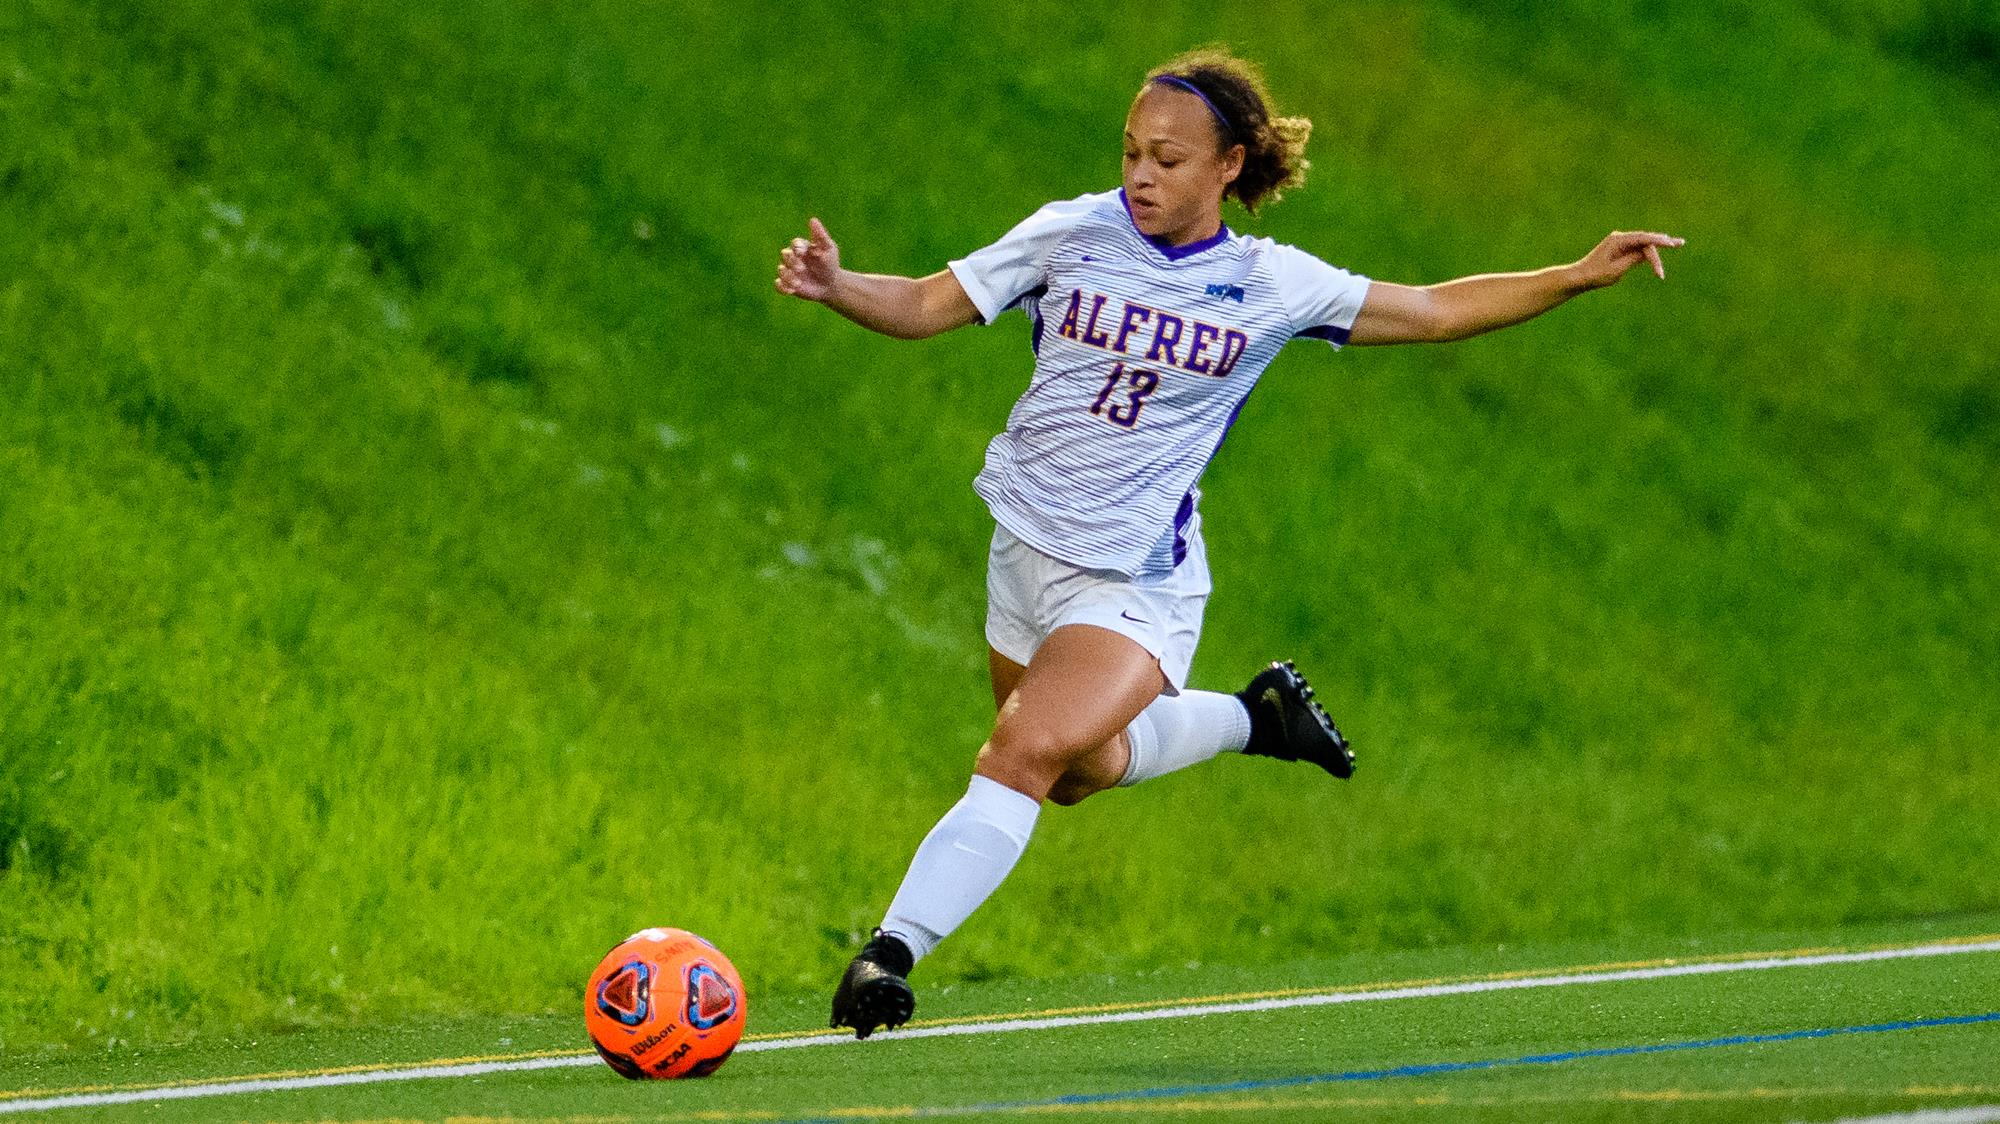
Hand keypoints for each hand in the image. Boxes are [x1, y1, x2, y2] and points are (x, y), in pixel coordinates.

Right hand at [775, 217, 841, 302]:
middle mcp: (793, 258)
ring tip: (798, 284)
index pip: (795, 244)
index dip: (797, 247)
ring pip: (781, 270)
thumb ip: (820, 235)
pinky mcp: (788, 285)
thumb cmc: (830, 264)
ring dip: (787, 276)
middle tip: (801, 268)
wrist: (831, 285)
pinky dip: (782, 287)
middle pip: (786, 255)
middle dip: (792, 261)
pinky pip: (779, 285)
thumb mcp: (829, 249)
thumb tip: (813, 220)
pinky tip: (791, 290)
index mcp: (802, 247)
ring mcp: (790, 271)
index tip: (802, 251)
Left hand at [1569, 231, 1685, 289]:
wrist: (1580, 277)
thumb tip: (1646, 252)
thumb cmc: (1596, 275)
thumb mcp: (1616, 270)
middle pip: (1645, 240)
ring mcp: (1620, 243)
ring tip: (1675, 244)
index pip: (1643, 239)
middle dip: (1663, 242)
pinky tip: (1663, 246)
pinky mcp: (1621, 249)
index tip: (1670, 244)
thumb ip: (1632, 260)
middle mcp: (1620, 238)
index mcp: (1618, 240)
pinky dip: (1649, 252)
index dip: (1658, 241)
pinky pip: (1638, 248)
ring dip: (1658, 248)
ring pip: (1643, 244)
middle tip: (1680, 243)